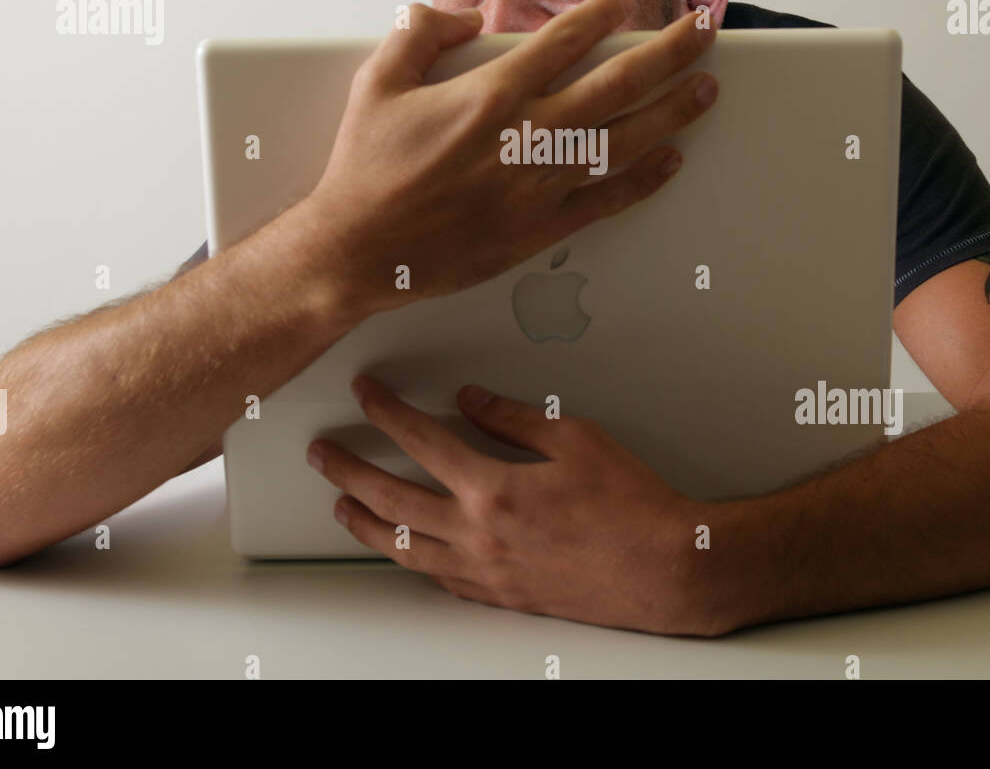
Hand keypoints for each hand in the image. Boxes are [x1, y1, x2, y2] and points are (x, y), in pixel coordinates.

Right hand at [299, 0, 716, 319]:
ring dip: (672, 112)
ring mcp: (538, 185)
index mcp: (489, 94)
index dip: (602, 14)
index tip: (625, 0)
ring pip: (625, 140)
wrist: (356, 249)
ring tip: (705, 90)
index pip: (564, 40)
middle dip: (669, 53)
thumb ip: (419, 32)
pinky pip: (607, 201)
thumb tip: (463, 16)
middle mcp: (525, 135)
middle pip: (616, 84)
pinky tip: (670, 162)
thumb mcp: (377, 81)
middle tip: (701, 31)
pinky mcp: (539, 229)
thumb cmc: (365, 168)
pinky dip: (644, 181)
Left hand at [306, 375, 721, 635]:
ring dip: (365, 524)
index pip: (420, 440)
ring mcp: (485, 571)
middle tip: (325, 454)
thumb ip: (515, 418)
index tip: (366, 393)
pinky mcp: (500, 595)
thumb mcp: (576, 438)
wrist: (665, 568)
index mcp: (493, 488)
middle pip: (392, 500)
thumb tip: (473, 399)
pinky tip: (405, 553)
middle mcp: (478, 534)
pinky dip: (413, 562)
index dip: (386, 412)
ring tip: (342, 506)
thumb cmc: (630, 506)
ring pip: (404, 549)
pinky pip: (440, 579)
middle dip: (350, 471)